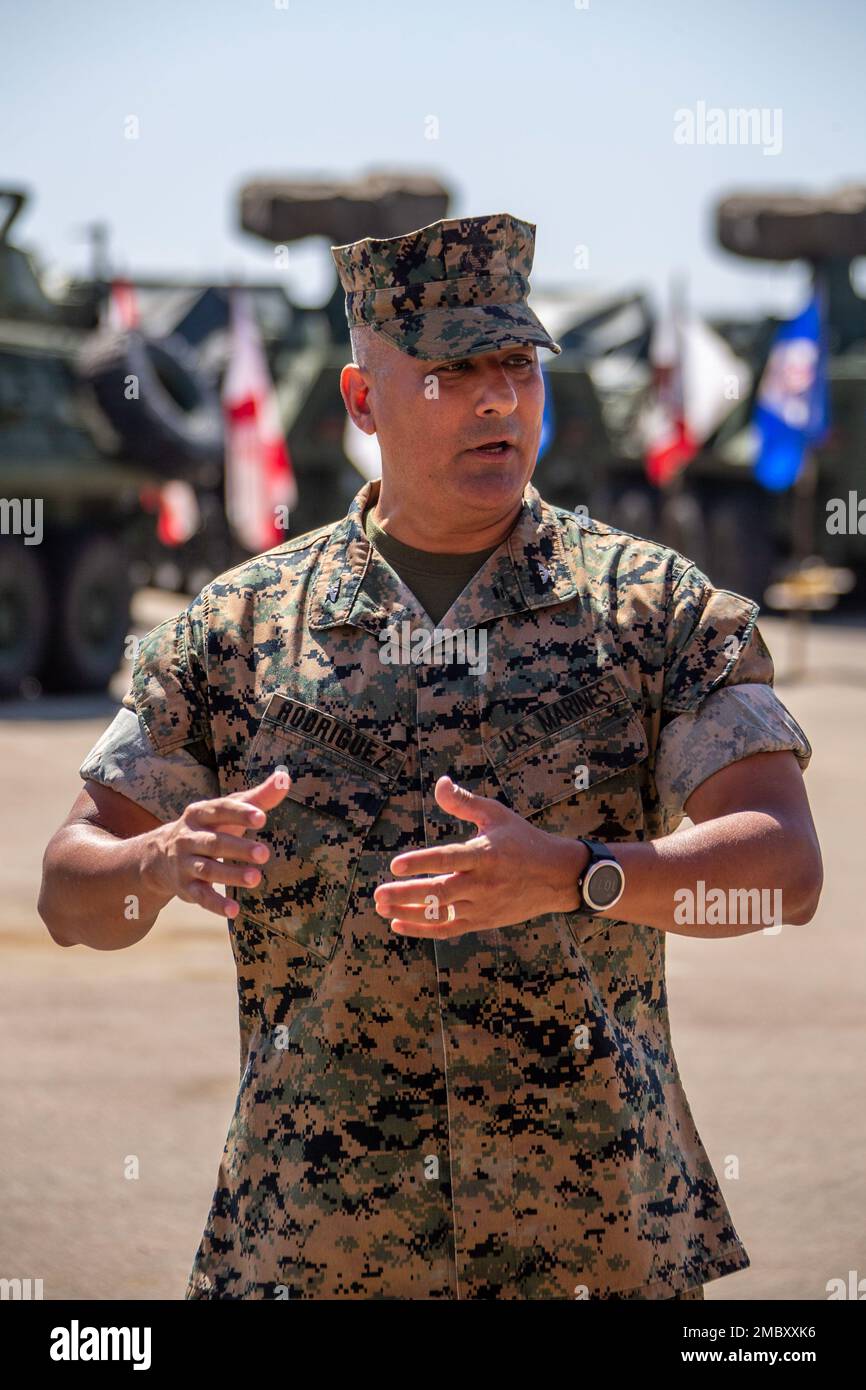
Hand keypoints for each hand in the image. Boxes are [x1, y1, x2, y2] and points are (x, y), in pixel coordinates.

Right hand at [144, 770, 289, 918]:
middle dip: (239, 848)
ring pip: (208, 870)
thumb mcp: (227, 811)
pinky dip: (216, 904)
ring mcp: (185, 863)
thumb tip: (285, 778)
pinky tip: (234, 910)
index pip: (220, 810)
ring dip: (231, 874)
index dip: (240, 813)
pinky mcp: (186, 887)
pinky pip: (201, 896)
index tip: (261, 818)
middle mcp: (189, 837)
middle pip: (215, 843)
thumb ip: (258, 798)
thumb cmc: (209, 828)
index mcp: (199, 813)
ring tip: (255, 878)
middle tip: (264, 853)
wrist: (160, 857)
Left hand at [373, 775, 587, 939]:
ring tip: (381, 907)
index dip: (422, 863)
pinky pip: (449, 928)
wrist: (557, 877)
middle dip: (407, 894)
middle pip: (440, 892)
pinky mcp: (483, 920)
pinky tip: (398, 923)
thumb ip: (464, 802)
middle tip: (378, 893)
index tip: (396, 865)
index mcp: (485, 854)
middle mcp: (483, 882)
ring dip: (409, 912)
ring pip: (441, 913)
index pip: (449, 859)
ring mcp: (483, 904)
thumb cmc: (522, 840)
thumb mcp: (497, 815)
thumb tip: (440, 782)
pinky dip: (423, 929)